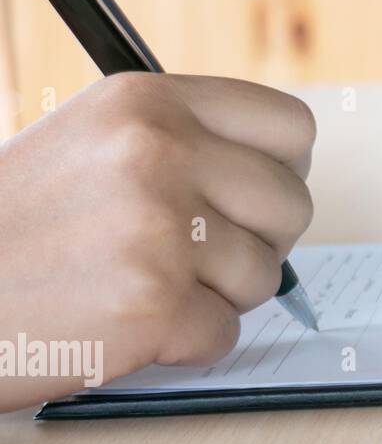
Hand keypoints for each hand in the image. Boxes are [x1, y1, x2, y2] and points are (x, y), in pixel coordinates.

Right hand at [0, 74, 314, 409]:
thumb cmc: (14, 223)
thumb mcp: (91, 140)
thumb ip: (183, 141)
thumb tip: (285, 174)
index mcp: (147, 100)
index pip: (291, 126)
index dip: (284, 170)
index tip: (255, 195)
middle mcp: (160, 152)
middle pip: (292, 204)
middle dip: (258, 240)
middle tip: (199, 255)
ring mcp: (159, 227)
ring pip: (266, 275)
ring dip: (216, 295)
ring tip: (142, 284)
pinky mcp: (152, 302)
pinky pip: (225, 333)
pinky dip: (185, 342)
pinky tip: (127, 323)